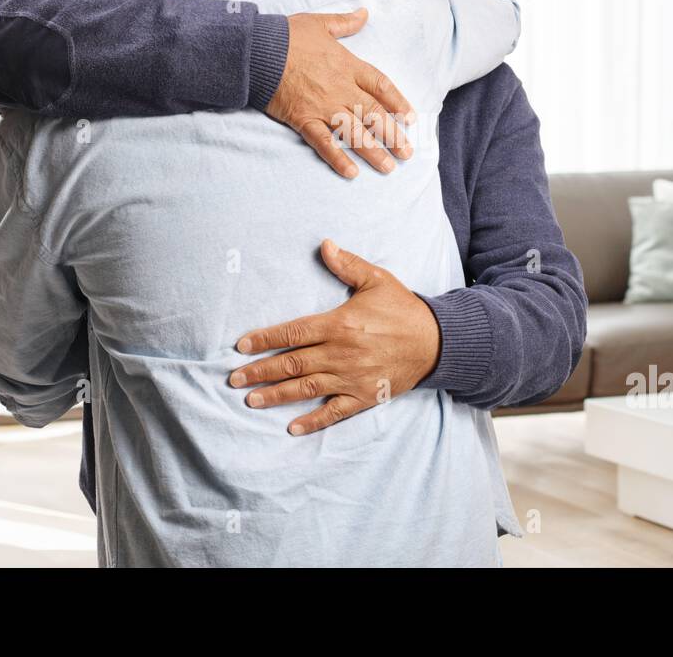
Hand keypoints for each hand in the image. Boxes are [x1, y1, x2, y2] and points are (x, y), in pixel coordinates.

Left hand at [228, 240, 440, 434]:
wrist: (437, 341)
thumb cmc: (404, 308)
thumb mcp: (377, 279)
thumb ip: (348, 264)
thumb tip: (324, 244)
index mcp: (339, 324)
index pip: (293, 332)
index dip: (265, 339)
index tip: (242, 345)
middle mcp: (340, 353)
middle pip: (292, 363)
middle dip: (260, 371)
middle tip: (234, 379)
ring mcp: (351, 378)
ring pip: (306, 388)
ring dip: (276, 395)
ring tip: (251, 401)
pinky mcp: (364, 396)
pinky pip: (334, 412)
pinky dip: (313, 421)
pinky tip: (293, 427)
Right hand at [267, 9, 415, 178]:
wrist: (258, 50)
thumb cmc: (288, 35)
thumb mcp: (320, 22)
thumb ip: (345, 22)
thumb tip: (364, 12)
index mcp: (348, 65)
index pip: (381, 86)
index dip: (398, 102)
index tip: (410, 118)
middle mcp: (341, 88)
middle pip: (373, 114)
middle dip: (392, 134)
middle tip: (407, 153)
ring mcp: (323, 106)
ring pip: (354, 132)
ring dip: (373, 151)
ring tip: (388, 168)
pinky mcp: (303, 119)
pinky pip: (324, 143)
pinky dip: (338, 158)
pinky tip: (351, 173)